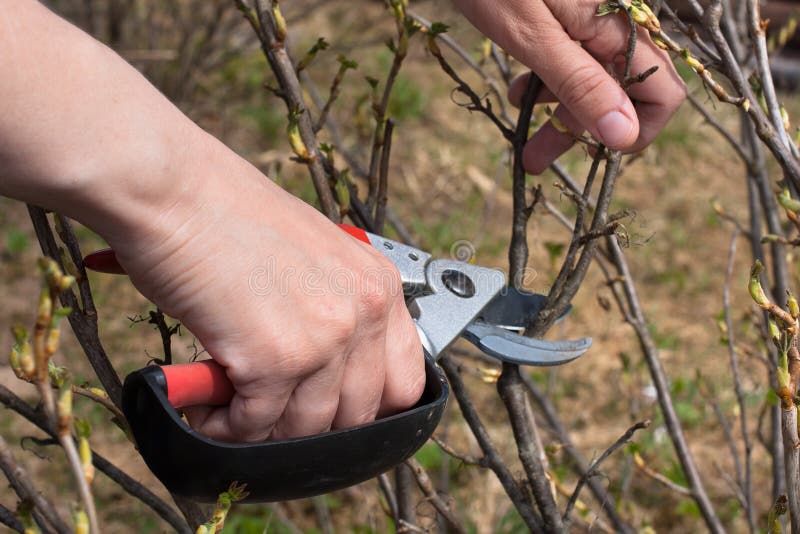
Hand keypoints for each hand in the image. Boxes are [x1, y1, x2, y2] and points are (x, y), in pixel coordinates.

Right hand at [0, 2, 423, 442]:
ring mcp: (324, 338)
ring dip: (265, 429)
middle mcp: (363, 312)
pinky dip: (227, 426)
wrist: (171, 189)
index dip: (369, 408)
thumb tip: (326, 367)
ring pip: (307, 427)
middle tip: (270, 412)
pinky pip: (257, 424)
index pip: (404, 381)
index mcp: (379, 284)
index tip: (334, 413)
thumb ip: (333, 308)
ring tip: (229, 408)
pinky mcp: (275, 360)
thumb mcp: (311, 257)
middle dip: (311, 425)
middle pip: (358, 414)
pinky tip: (205, 405)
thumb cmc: (226, 214)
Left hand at [453, 0, 685, 172]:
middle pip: (620, 91)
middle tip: (535, 159)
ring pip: (591, 78)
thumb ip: (579, 84)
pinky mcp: (563, 15)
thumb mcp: (532, 36)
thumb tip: (623, 136)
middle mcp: (612, 25)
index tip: (600, 153)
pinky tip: (518, 92)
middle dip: (581, 131)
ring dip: (559, 112)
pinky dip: (546, 82)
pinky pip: (568, 57)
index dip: (639, 130)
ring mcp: (588, 19)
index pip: (662, 92)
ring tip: (522, 138)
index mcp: (617, 29)